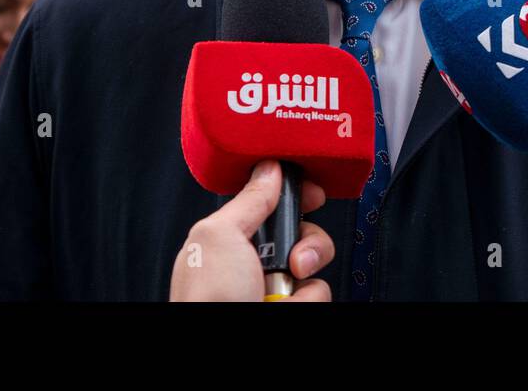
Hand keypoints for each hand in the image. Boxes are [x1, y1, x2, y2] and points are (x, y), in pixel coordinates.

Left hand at [170, 160, 334, 300]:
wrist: (218, 357)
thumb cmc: (208, 301)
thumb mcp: (219, 235)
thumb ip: (248, 199)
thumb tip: (268, 169)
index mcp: (228, 237)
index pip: (269, 203)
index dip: (294, 193)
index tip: (312, 191)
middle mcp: (251, 263)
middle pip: (300, 230)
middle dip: (305, 238)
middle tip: (291, 256)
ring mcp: (273, 289)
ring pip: (313, 263)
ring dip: (306, 275)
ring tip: (281, 292)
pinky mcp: (292, 308)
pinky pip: (319, 293)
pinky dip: (307, 301)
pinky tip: (285, 308)